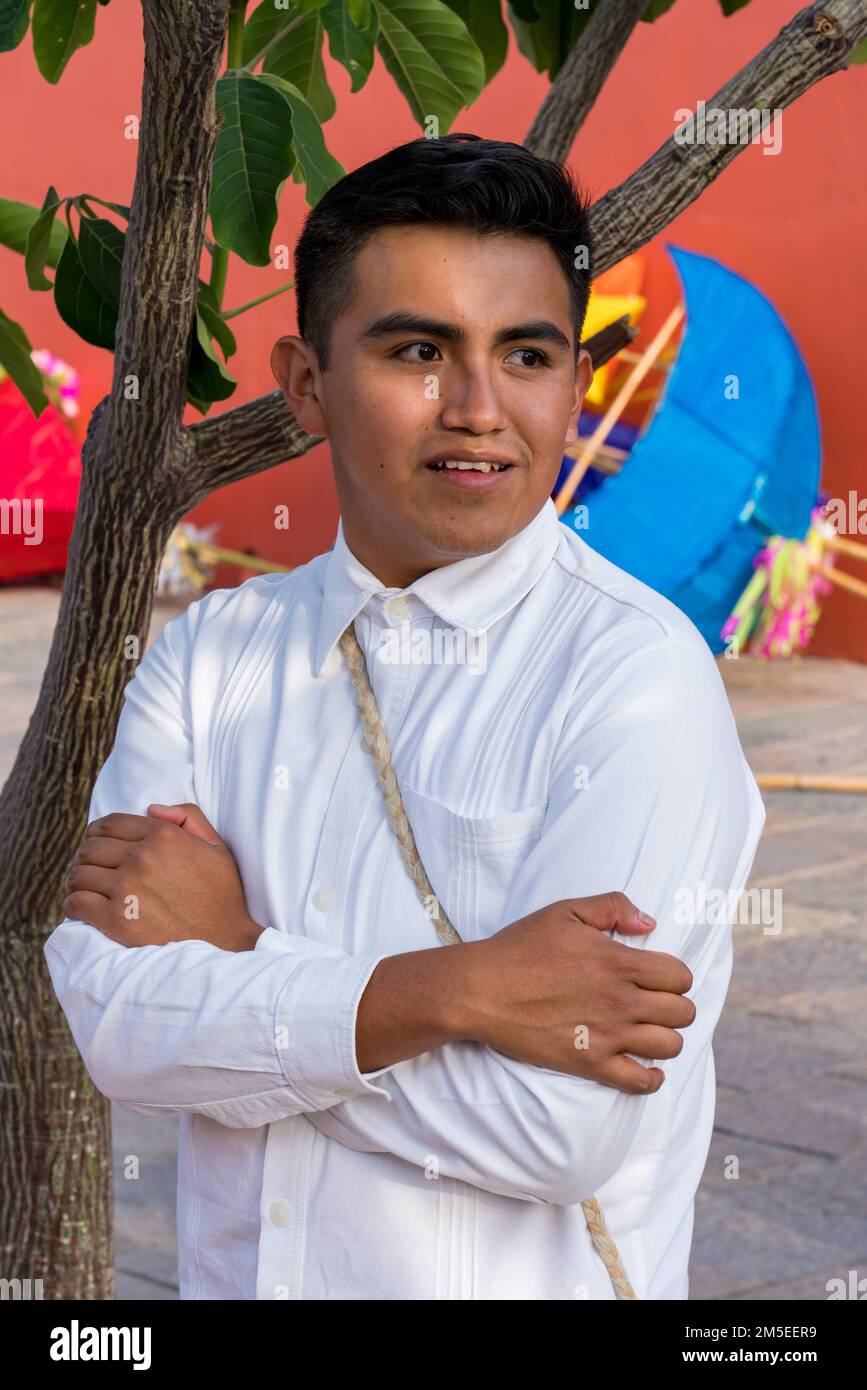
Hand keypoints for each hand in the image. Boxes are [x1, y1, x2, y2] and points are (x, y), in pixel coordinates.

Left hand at [61, 802, 263, 951]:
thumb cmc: (221, 895)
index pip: (110, 823)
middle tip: (88, 868)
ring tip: (81, 888)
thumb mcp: (216, 847)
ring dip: (76, 880)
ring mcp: (127, 889)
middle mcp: (142, 858)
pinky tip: (79, 907)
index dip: (96, 832)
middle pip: (90, 848)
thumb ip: (188, 817)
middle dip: (85, 856)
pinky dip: (72, 904)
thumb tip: (151, 809)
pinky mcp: (117, 921)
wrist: (226, 942)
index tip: (94, 843)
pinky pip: (76, 903)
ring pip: (79, 874)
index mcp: (164, 836)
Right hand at [459, 892, 694, 1093]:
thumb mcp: (565, 911)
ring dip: (665, 1039)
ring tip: (647, 1031)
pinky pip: (640, 1081)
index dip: (674, 976)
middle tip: (653, 1004)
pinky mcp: (590, 1064)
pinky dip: (651, 1078)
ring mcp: (607, 1036)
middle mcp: (620, 1001)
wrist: (482, 990)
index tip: (657, 978)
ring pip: (670, 1046)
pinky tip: (644, 1066)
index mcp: (619, 962)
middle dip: (673, 1006)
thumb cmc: (520, 947)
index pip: (680, 977)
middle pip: (682, 1012)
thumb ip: (613, 906)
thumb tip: (649, 924)